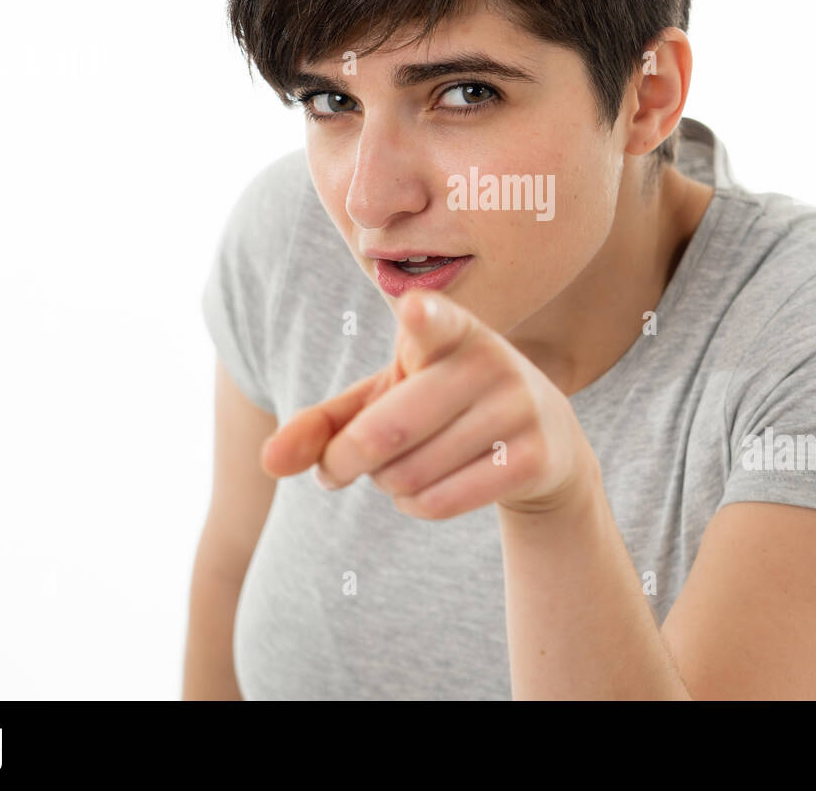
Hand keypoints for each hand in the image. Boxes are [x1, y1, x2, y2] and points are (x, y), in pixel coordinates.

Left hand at [259, 289, 600, 518]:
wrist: (547, 445)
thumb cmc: (444, 409)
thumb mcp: (387, 400)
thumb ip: (325, 423)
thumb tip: (268, 461)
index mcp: (450, 330)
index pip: (436, 320)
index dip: (423, 318)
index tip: (413, 310)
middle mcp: (490, 360)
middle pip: (388, 430)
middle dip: (345, 461)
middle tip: (336, 470)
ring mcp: (519, 408)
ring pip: (410, 473)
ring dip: (386, 485)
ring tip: (400, 470)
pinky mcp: (535, 458)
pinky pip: (441, 501)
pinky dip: (415, 506)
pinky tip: (426, 491)